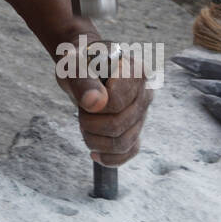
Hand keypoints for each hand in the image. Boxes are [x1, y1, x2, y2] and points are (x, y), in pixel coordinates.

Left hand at [55, 31, 153, 167]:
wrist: (83, 67)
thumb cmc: (79, 62)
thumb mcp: (74, 66)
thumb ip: (84, 82)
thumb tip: (95, 104)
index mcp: (135, 71)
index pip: (115, 103)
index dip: (92, 106)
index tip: (82, 93)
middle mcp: (146, 92)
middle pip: (119, 125)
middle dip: (90, 124)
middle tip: (80, 112)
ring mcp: (143, 112)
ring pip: (124, 142)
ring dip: (95, 141)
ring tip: (84, 126)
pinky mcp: (136, 127)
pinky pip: (131, 151)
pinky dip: (112, 158)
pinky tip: (95, 154)